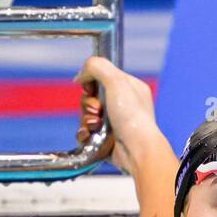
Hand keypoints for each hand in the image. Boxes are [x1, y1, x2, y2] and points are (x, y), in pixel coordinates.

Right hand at [74, 55, 164, 174]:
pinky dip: (84, 134)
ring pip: (86, 116)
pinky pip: (85, 134)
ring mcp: (112, 124)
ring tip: (98, 126)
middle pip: (90, 97)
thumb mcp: (116, 80)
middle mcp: (121, 105)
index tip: (91, 88)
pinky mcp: (104, 141)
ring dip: (86, 120)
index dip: (91, 82)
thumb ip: (95, 66)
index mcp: (128, 88)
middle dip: (88, 103)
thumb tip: (80, 76)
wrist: (136, 150)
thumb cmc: (132, 115)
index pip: (101, 78)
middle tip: (98, 110)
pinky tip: (90, 136)